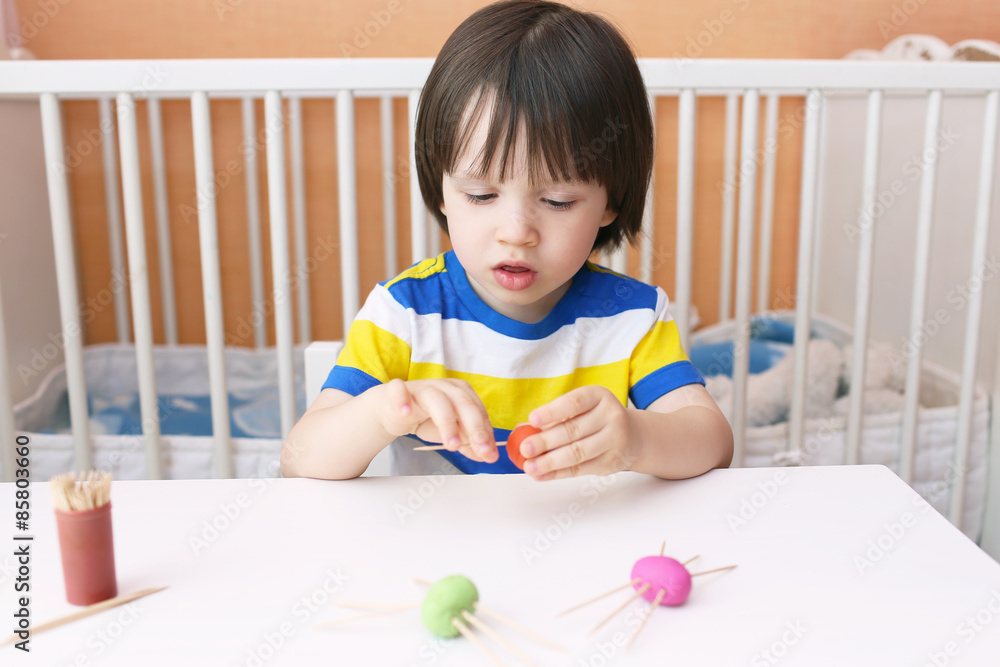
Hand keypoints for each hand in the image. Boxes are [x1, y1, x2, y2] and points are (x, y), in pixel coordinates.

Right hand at [377, 378, 497, 462]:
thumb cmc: (426, 418)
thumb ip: (469, 443)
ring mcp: (422, 388)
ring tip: (452, 445)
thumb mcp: (451, 432)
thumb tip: (488, 456)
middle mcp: (444, 387)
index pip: (478, 412)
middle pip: (463, 403)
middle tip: (480, 449)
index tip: (490, 453)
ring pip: (437, 400)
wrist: (393, 411)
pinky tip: (407, 413)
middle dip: (474, 428)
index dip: (486, 433)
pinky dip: (403, 400)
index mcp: (461, 393)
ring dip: (447, 423)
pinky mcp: (397, 391)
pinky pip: (399, 391)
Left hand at [519, 386, 638, 479]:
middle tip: (525, 448)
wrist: (633, 436)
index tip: (532, 420)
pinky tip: (542, 475)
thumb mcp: (581, 409)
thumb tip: (522, 429)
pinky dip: (558, 473)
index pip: (574, 403)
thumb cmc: (597, 418)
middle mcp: (610, 416)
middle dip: (545, 441)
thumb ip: (553, 417)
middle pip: (573, 430)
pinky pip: (580, 469)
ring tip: (529, 466)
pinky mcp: (611, 462)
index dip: (552, 412)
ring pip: (577, 453)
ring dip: (550, 461)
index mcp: (599, 396)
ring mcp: (613, 440)